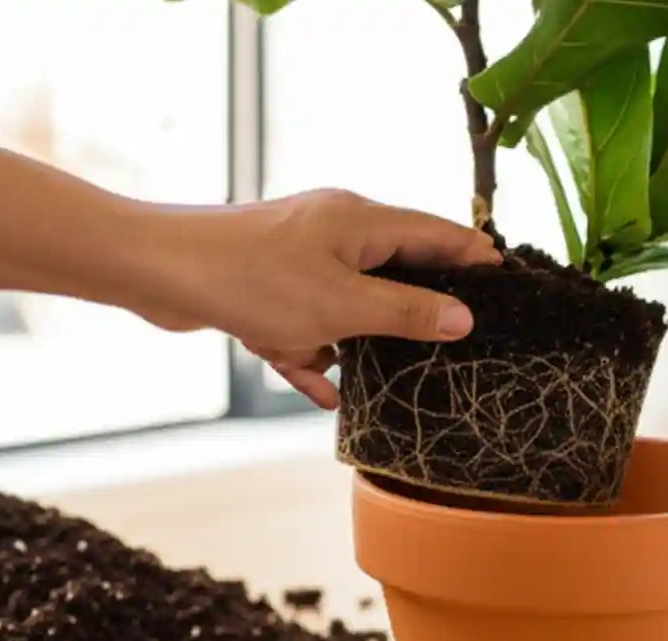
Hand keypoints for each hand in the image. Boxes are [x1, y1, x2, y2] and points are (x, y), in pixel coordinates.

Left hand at [114, 189, 500, 408]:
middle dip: (413, 311)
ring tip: (381, 379)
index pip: (437, 234)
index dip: (474, 259)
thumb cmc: (252, 278)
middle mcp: (333, 234)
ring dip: (356, 342)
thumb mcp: (343, 306)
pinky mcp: (265, 289)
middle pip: (393, 272)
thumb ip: (406, 313)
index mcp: (362, 223)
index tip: (508, 284)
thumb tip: (462, 318)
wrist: (160, 272)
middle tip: (451, 346)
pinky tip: (321, 389)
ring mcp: (298, 261)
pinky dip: (312, 354)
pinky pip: (303, 327)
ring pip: (346, 307)